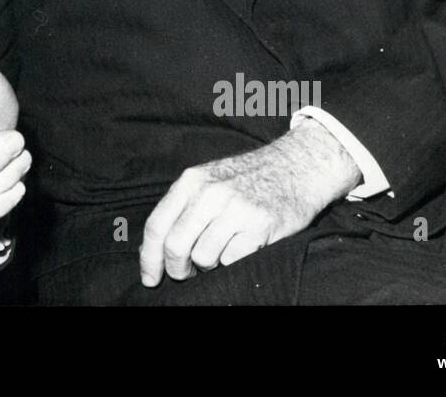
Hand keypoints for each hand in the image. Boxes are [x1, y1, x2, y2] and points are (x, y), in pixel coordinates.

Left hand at [139, 119, 359, 286]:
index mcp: (191, 181)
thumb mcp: (207, 181)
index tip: (149, 279)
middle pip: (176, 246)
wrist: (295, 166)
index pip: (157, 225)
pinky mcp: (260, 225)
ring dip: (210, 265)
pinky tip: (242, 246)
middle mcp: (210, 192)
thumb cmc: (247, 180)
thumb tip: (151, 251)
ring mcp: (235, 208)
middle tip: (186, 274)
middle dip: (177, 270)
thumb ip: (180, 210)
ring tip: (222, 250)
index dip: (149, 258)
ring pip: (204, 258)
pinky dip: (233, 261)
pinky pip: (232, 261)